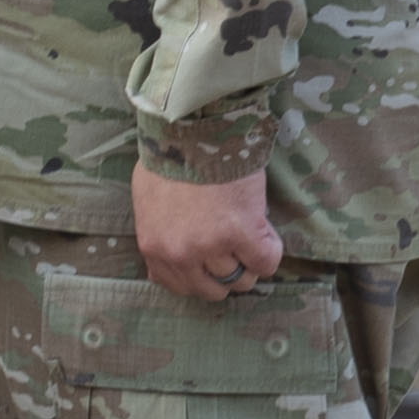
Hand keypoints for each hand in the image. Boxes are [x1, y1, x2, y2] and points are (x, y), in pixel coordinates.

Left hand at [134, 161, 282, 305]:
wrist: (192, 128)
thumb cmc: (170, 156)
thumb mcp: (148, 201)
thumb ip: (158, 233)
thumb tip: (168, 250)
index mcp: (155, 248)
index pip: (182, 287)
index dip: (203, 274)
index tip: (213, 258)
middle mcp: (180, 254)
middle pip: (214, 290)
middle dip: (227, 272)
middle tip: (235, 248)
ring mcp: (211, 245)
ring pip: (242, 279)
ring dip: (249, 260)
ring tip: (250, 234)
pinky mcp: (241, 232)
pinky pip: (265, 262)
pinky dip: (270, 251)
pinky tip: (265, 232)